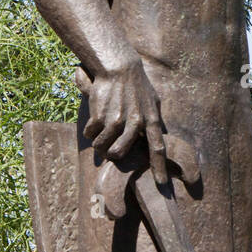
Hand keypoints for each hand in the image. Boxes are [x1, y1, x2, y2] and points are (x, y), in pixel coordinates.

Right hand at [75, 60, 167, 184]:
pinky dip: (90, 131)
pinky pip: (91, 134)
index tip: (162, 184)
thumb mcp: (153, 100)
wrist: (119, 67)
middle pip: (119, 153)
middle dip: (111, 154)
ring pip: (102, 147)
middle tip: (108, 149)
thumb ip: (155, 118)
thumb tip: (159, 134)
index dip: (159, 167)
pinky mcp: (100, 115)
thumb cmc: (137, 84)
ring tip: (99, 133)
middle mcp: (135, 122)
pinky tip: (93, 120)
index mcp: (151, 119)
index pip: (158, 148)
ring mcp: (116, 120)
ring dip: (98, 143)